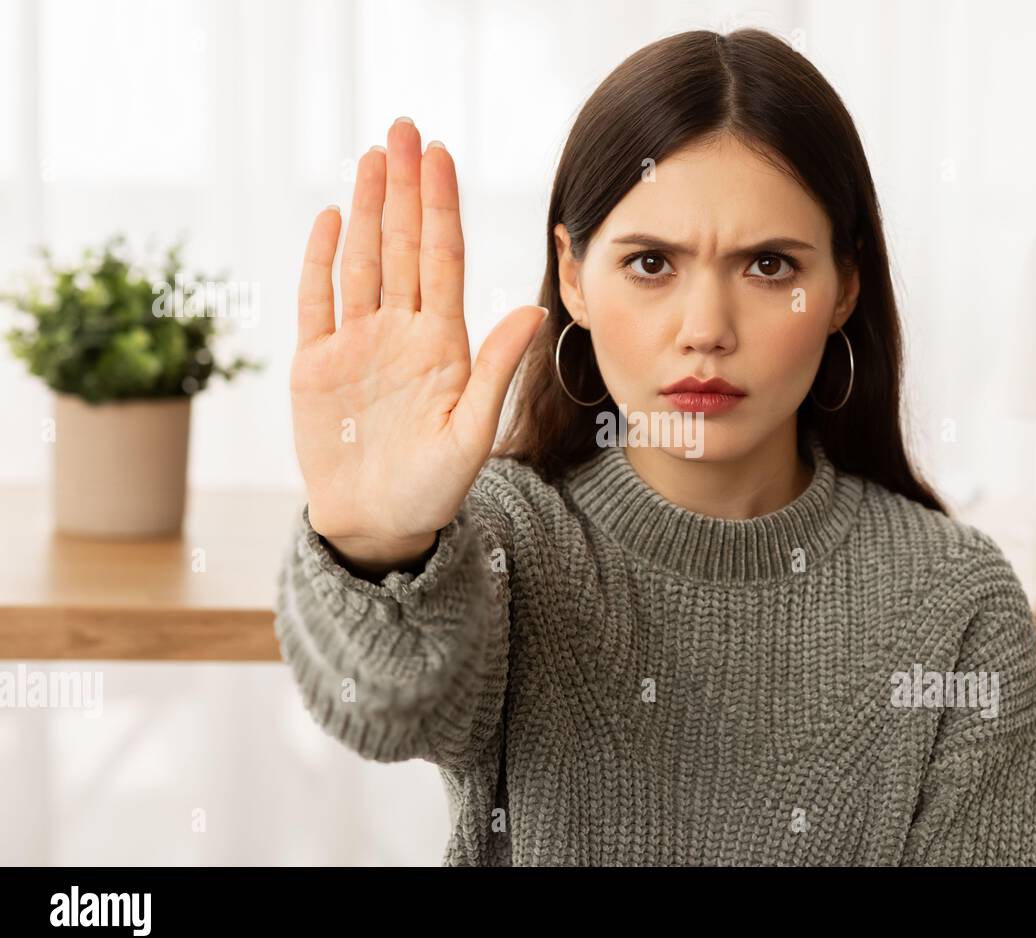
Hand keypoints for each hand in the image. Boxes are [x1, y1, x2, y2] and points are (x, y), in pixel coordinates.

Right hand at [291, 117, 546, 566]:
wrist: (378, 524)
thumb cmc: (432, 486)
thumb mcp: (473, 432)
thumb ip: (495, 369)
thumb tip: (532, 310)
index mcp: (442, 343)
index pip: (443, 259)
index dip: (442, 206)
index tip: (441, 155)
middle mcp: (400, 331)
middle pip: (403, 245)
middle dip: (404, 187)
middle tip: (404, 128)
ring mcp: (356, 343)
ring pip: (362, 260)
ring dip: (367, 209)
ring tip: (372, 157)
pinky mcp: (316, 363)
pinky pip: (317, 300)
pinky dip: (321, 259)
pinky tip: (332, 218)